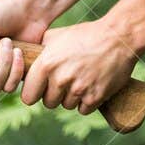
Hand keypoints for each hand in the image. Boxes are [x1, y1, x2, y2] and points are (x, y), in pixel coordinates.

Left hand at [19, 18, 138, 113]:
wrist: (120, 36)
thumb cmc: (86, 35)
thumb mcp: (57, 36)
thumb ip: (39, 50)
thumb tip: (24, 60)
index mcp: (47, 64)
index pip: (28, 97)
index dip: (34, 94)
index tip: (40, 90)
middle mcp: (60, 78)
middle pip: (48, 103)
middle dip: (55, 96)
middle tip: (66, 83)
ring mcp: (78, 89)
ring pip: (66, 106)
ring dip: (72, 98)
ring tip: (81, 80)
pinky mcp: (95, 96)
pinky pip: (83, 109)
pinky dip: (87, 102)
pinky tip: (91, 87)